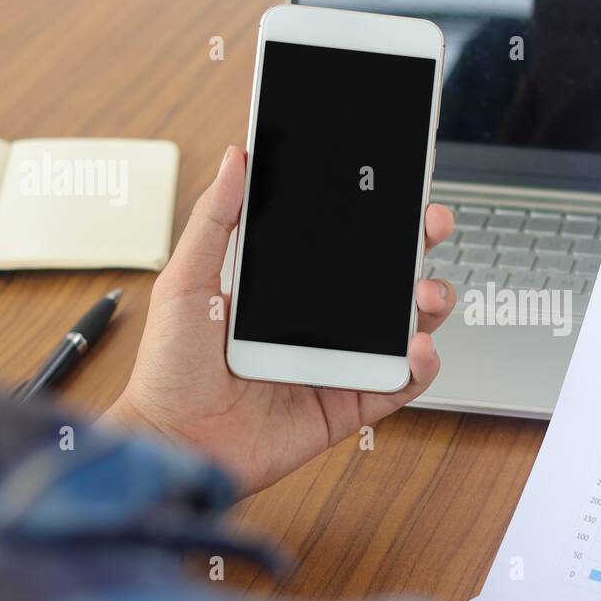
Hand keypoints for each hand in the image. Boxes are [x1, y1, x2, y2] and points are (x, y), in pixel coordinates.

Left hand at [102, 146, 456, 496]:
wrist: (172, 442)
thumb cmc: (169, 369)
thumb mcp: (185, 281)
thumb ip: (214, 219)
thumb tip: (236, 158)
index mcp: (289, 289)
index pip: (346, 245)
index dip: (380, 218)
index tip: (400, 188)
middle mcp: (322, 324)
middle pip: (388, 279)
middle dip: (420, 248)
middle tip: (431, 226)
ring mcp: (340, 364)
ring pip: (406, 327)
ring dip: (430, 304)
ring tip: (425, 292)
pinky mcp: (351, 405)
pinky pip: (400, 384)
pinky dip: (421, 366)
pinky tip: (416, 348)